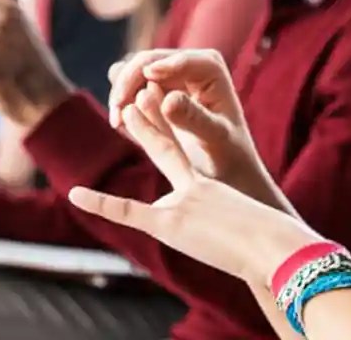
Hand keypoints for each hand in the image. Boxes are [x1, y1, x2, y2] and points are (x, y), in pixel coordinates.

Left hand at [68, 104, 323, 286]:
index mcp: (213, 194)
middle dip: (158, 119)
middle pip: (175, 147)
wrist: (274, 249)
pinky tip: (75, 195)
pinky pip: (130, 211)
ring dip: (148, 130)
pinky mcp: (172, 224)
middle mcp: (199, 189)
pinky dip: (102, 203)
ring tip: (127, 108)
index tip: (163, 109)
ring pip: (165, 156)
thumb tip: (249, 258)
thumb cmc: (273, 250)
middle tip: (142, 92)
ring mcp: (187, 201)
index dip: (172, 137)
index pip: (186, 164)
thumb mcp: (252, 240)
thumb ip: (238, 240)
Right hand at [108, 50, 277, 206]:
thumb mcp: (216, 138)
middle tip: (116, 113)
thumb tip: (167, 100)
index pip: (178, 59)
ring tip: (118, 122)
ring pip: (131, 71)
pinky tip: (121, 125)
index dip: (153, 68)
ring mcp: (166, 76)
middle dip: (128, 82)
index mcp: (209, 67)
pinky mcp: (151, 91)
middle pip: (146, 61)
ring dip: (120, 93)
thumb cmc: (229, 154)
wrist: (225, 169)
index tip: (137, 89)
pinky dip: (121, 103)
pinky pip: (127, 89)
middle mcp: (186, 64)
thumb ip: (194, 119)